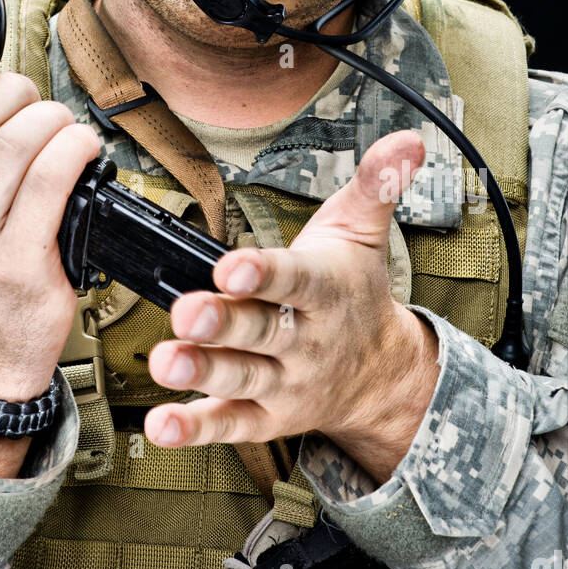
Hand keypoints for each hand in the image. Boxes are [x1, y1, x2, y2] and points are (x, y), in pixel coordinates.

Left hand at [145, 129, 439, 484]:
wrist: (382, 375)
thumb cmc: (356, 292)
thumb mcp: (362, 232)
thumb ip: (375, 186)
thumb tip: (406, 141)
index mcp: (324, 290)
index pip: (294, 279)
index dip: (263, 273)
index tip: (231, 266)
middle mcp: (305, 341)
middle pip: (261, 331)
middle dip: (223, 323)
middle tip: (186, 314)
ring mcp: (284, 382)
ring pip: (240, 377)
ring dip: (201, 371)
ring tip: (165, 363)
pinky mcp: (265, 417)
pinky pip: (229, 423)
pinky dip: (195, 427)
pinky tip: (161, 423)